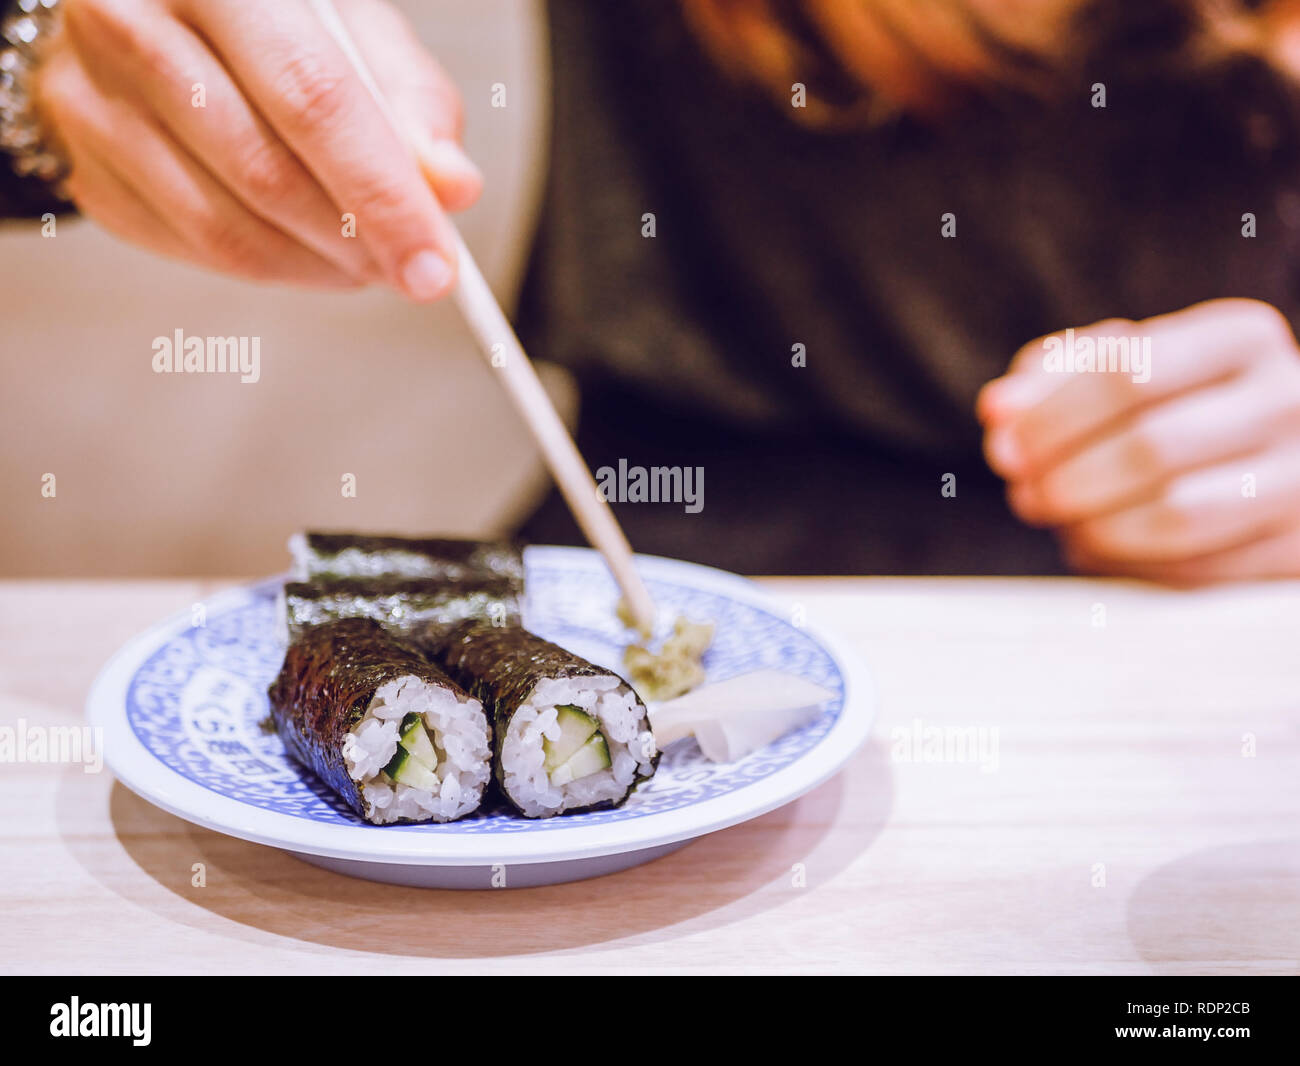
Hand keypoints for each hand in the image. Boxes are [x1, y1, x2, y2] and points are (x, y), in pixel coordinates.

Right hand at [34, 0, 480, 296]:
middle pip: (266, 173)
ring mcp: (91, 100)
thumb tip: (451, 187)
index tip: (435, 265)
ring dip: (317, 267)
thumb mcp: (352, 30)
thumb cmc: (270, 19)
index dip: (384, 196)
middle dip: (358, 244)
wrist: (151, 10)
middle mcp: (129, 23)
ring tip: (367, 263)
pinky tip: (308, 253)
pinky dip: (270, 269)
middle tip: (412, 274)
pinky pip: (193, 248)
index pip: (314, 100)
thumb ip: (410, 103)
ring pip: (225, 229)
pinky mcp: (83, 165)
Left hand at [977, 299, 1299, 582]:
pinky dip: (1129, 566)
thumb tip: (999, 410)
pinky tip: (1100, 548)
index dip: (1050, 419)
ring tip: (1058, 521)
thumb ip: (1052, 380)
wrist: (1265, 452)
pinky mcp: (1294, 550)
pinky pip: (1196, 571)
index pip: (1129, 373)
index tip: (1004, 449)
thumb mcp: (1118, 367)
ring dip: (1092, 528)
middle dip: (1065, 480)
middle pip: (1150, 448)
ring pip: (1176, 516)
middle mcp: (1288, 400)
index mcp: (1241, 336)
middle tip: (1024, 494)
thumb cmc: (1173, 401)